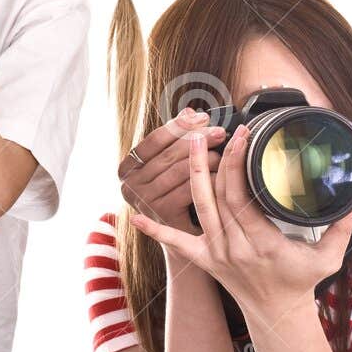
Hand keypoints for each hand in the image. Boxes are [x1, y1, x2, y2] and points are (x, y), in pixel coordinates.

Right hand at [119, 107, 227, 229]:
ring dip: (205, 158)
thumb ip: (176, 140)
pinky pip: (189, 190)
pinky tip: (223, 171)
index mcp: (127, 169)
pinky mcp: (163, 215)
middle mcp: (130, 185)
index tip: (201, 117)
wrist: (184, 239)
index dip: (178, 126)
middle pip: (168, 155)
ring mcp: (145, 202)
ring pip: (180, 171)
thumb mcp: (170, 166)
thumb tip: (191, 111)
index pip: (152, 141)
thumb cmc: (177, 195)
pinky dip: (208, 179)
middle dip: (196, 139)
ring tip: (225, 150)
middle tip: (219, 131)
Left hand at [129, 127, 351, 317]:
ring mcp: (215, 254)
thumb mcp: (329, 256)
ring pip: (198, 208)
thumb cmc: (302, 282)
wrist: (278, 315)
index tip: (243, 135)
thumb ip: (343, 224)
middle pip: (218, 196)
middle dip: (215, 159)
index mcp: (263, 243)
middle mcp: (235, 247)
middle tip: (213, 129)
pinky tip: (135, 214)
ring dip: (191, 174)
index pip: (243, 195)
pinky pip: (175, 243)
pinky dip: (156, 229)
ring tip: (187, 142)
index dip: (239, 163)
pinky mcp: (203, 260)